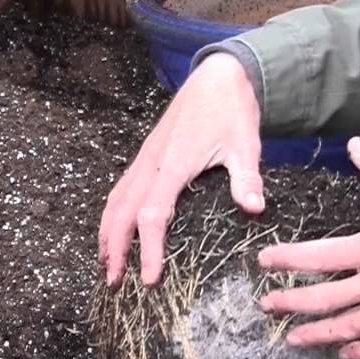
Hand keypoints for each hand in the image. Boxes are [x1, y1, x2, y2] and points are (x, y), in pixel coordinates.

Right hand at [99, 52, 264, 285]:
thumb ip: (246, 177)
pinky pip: (121, 188)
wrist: (218, 76)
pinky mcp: (146, 155)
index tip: (149, 278)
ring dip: (108, 232)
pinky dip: (112, 213)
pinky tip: (113, 229)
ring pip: (116, 200)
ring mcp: (145, 158)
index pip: (152, 215)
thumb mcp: (245, 144)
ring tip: (105, 262)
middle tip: (113, 281)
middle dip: (116, 248)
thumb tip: (254, 207)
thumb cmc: (231, 110)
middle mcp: (152, 163)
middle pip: (123, 212)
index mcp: (173, 165)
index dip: (148, 249)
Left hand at [258, 138, 359, 358]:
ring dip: (315, 333)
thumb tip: (356, 145)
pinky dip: (359, 351)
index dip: (288, 259)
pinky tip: (344, 353)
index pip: (318, 256)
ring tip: (293, 337)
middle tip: (267, 304)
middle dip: (290, 302)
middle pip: (322, 298)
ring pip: (345, 327)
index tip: (266, 261)